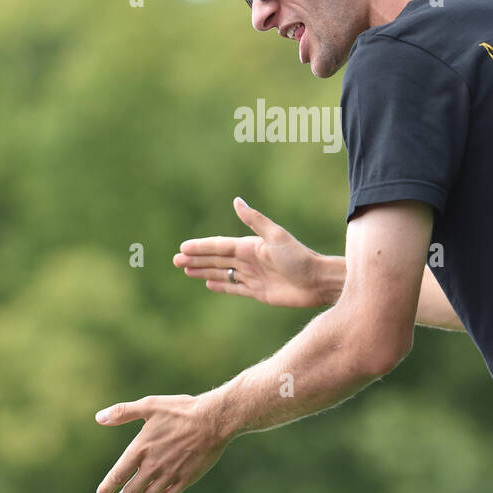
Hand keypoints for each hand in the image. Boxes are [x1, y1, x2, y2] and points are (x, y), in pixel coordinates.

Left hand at [95, 394, 231, 492]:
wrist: (213, 420)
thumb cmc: (181, 410)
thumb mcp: (150, 405)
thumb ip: (123, 412)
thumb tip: (99, 417)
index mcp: (141, 448)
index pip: (118, 474)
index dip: (107, 486)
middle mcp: (153, 465)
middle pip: (131, 490)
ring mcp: (169, 474)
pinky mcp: (185, 479)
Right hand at [172, 198, 325, 307]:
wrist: (317, 281)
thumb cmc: (299, 257)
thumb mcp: (276, 236)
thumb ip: (254, 220)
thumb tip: (236, 200)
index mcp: (250, 246)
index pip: (219, 246)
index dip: (200, 247)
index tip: (183, 248)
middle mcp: (249, 260)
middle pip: (216, 260)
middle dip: (196, 259)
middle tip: (175, 260)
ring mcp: (252, 276)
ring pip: (222, 273)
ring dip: (204, 271)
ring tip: (186, 271)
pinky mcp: (258, 292)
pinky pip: (234, 288)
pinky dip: (220, 285)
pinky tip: (208, 283)